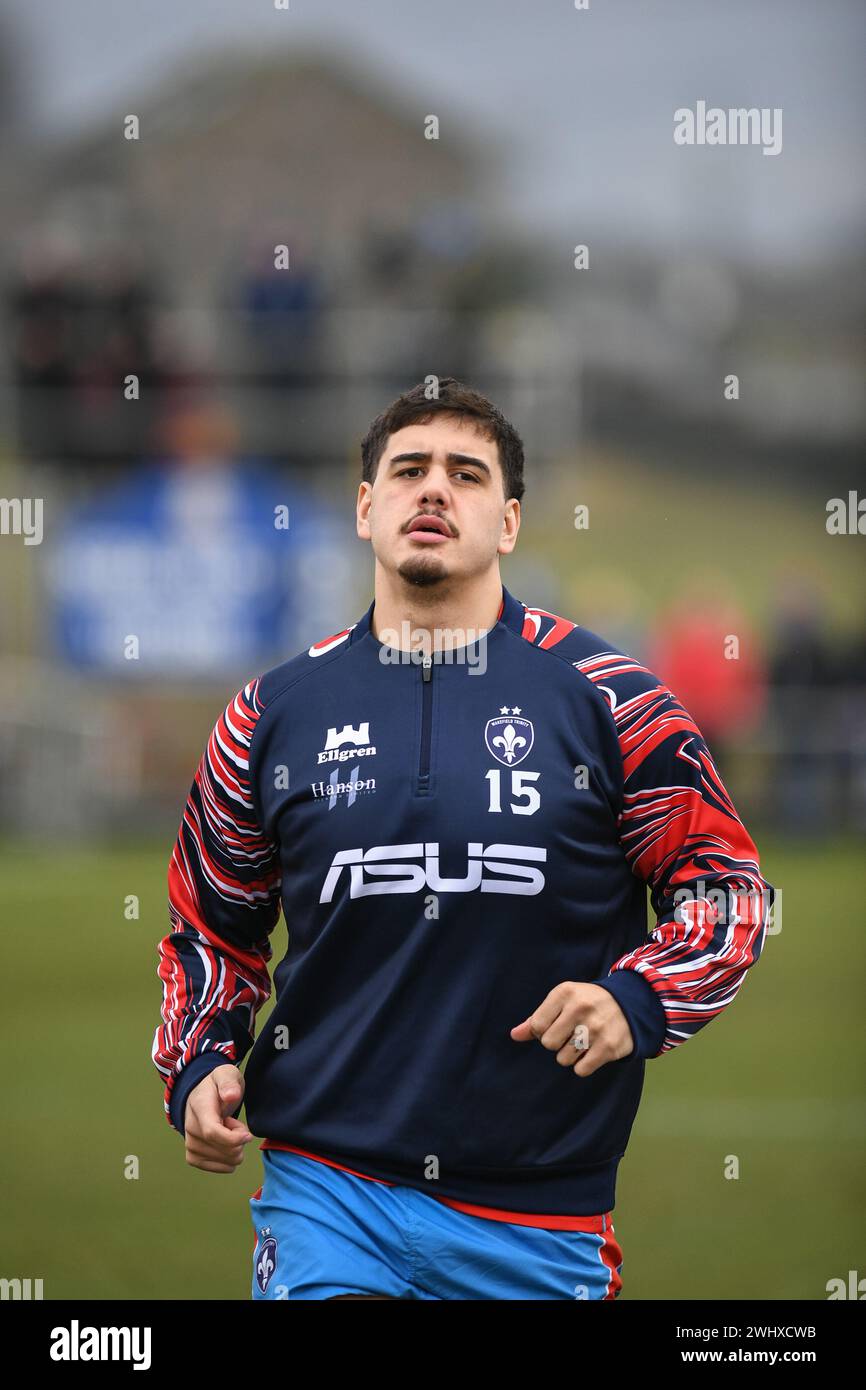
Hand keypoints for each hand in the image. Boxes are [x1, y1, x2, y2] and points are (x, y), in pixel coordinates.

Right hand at [183, 1064, 254, 1171]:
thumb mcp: (226, 1074)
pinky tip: (227, 1146)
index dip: (233, 1138)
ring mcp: (190, 1144)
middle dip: (239, 1141)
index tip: (248, 1135)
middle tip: (236, 1125)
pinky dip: (228, 1160)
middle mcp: (190, 1128)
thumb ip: (229, 1083)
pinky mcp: (193, 1156)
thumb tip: (231, 1096)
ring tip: (230, 1131)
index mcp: (199, 1108)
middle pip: (222, 1149)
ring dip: (235, 1149)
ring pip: (223, 1161)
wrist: (202, 1095)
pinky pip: (216, 1168)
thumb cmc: (217, 1085)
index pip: (212, 1132)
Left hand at [510, 982, 634, 1076]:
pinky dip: (583, 1065)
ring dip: (570, 1055)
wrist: (630, 1004)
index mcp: (565, 993)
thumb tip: (514, 1035)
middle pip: (548, 1043)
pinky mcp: (608, 1047)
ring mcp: (595, 1028)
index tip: (555, 1025)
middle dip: (556, 1043)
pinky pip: (581, 1069)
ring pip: (563, 1059)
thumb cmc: (587, 1003)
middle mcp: (580, 1008)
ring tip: (582, 1041)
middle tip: (570, 1034)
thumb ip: (537, 1018)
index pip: (537, 1026)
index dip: (542, 1031)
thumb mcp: (562, 1001)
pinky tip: (592, 1051)